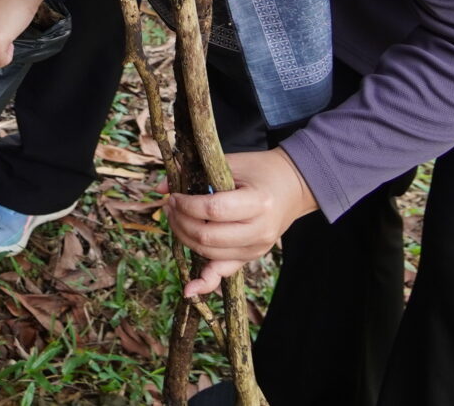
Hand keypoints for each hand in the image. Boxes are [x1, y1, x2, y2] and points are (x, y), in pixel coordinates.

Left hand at [167, 148, 319, 297]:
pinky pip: (225, 273)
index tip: (174, 196)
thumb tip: (160, 188)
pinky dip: (205, 282)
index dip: (187, 206)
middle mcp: (259, 231)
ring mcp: (256, 248)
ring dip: (185, 238)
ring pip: (210, 254)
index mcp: (258, 203)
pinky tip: (188, 290)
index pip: (214, 211)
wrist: (294, 187)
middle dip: (181, 222)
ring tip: (176, 219)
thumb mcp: (232, 163)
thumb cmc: (261, 171)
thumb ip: (197, 172)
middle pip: (208, 236)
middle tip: (171, 206)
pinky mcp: (251, 257)